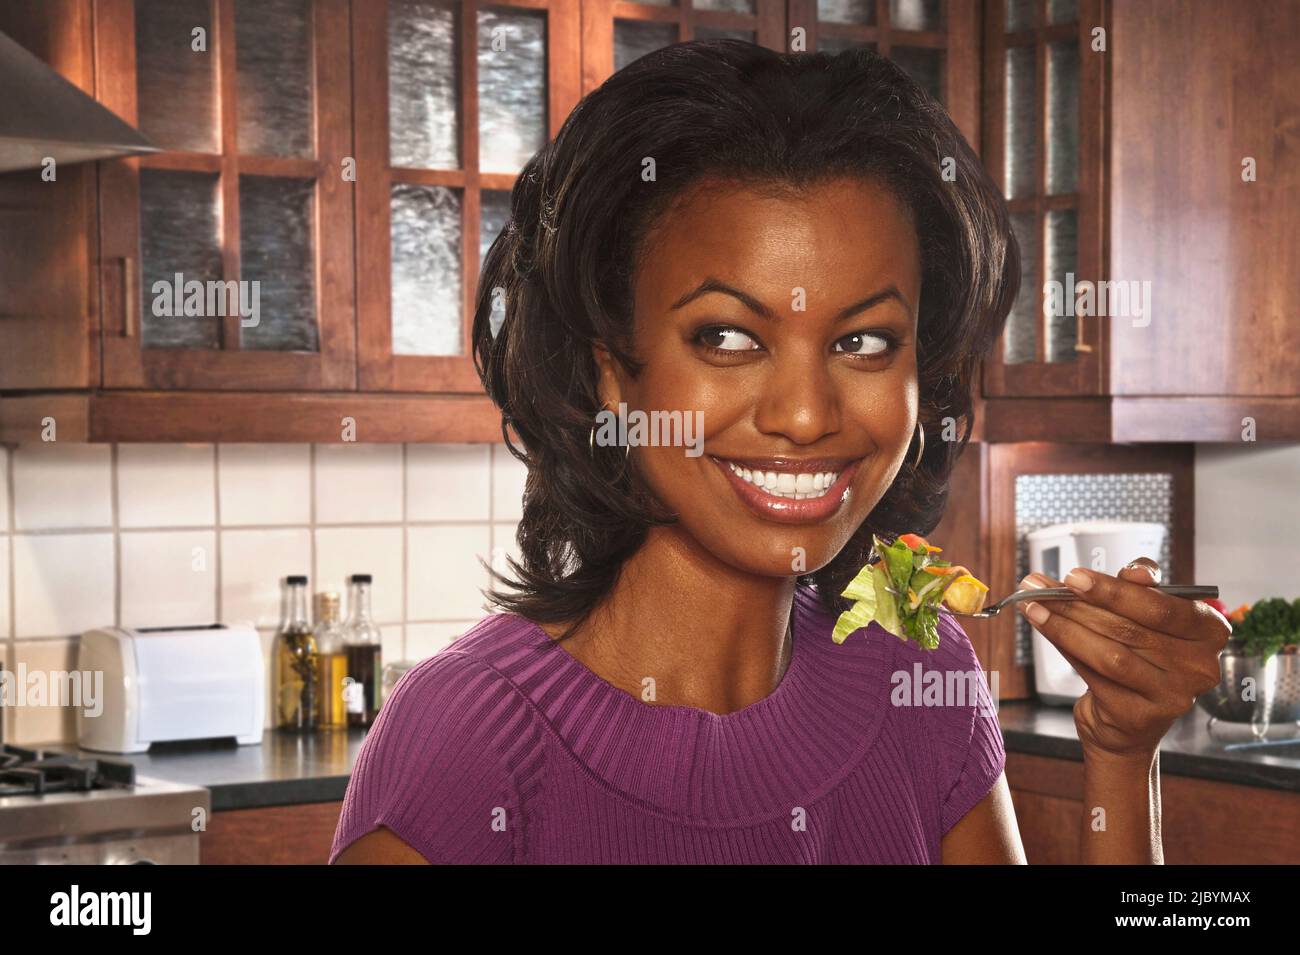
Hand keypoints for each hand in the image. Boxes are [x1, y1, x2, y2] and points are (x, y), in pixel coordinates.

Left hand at [1018, 558, 1230, 761]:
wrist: (1127, 722)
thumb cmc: (1139, 656)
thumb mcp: (1145, 617)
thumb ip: (1141, 588)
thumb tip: (1134, 570)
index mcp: (1209, 631)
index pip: (1162, 607)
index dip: (1116, 590)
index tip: (1074, 575)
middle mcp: (1199, 666)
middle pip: (1130, 628)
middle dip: (1080, 604)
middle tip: (1042, 586)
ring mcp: (1172, 695)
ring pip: (1109, 651)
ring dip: (1065, 625)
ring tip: (1033, 605)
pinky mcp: (1139, 715)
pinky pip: (1094, 673)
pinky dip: (1065, 646)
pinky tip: (1043, 628)